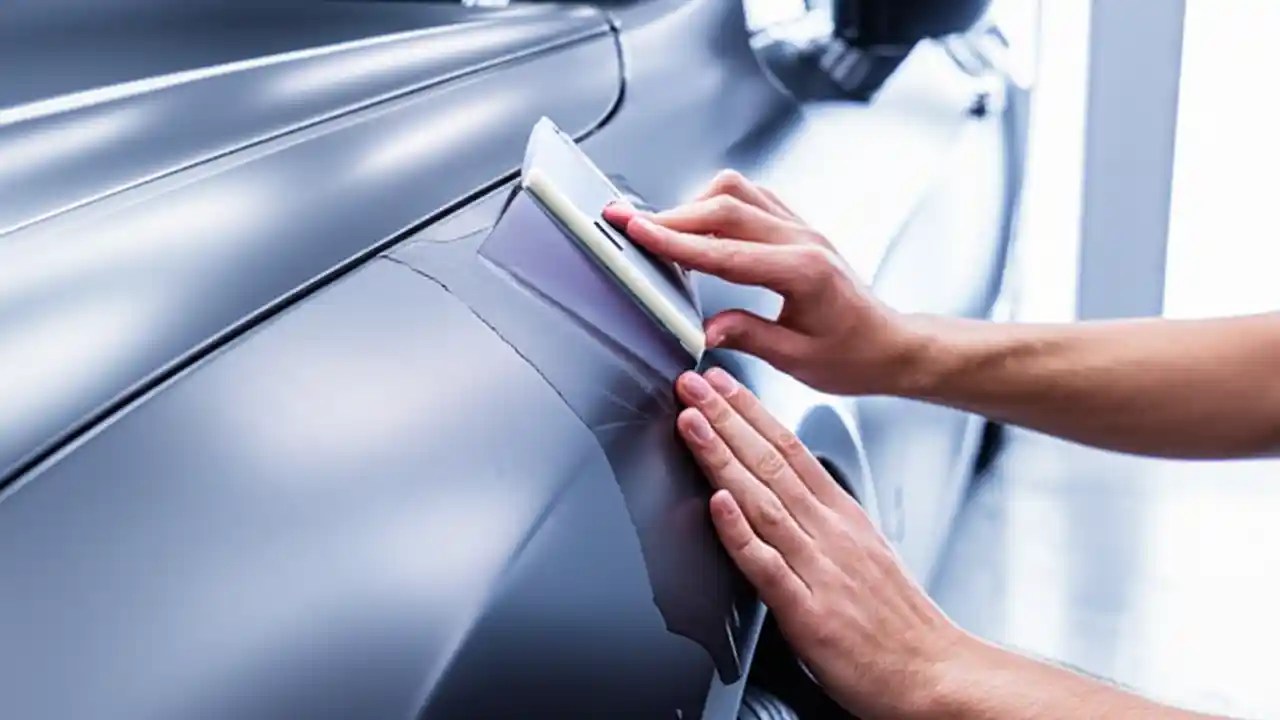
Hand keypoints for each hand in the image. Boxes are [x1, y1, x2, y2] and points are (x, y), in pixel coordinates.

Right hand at [603, 170, 926, 395]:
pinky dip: (716, 205)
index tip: (635, 229)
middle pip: (723, 208)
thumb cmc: (853, 356)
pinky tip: (698, 227)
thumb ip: (749, 337)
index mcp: (802, 272)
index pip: (723, 250)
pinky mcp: (797, 227)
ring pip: (736, 191)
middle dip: (668, 214)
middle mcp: (802, 240)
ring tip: (658, 228)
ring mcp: (801, 228)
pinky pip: (751, 198)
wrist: (890, 344)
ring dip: (693, 205)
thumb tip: (703, 330)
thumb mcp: (798, 360)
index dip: (672, 240)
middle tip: (625, 220)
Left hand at [672, 367, 973, 718]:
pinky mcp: (809, 613)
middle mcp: (830, 534)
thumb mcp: (864, 551)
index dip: (751, 412)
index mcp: (842, 517)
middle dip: (726, 418)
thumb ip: (823, 520)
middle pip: (771, 463)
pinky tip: (718, 504)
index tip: (721, 383)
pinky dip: (740, 533)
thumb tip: (786, 490)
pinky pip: (768, 567)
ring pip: (762, 501)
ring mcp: (819, 570)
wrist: (935, 676)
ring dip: (722, 457)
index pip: (790, 449)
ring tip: (692, 421)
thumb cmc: (896, 622)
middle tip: (692, 383)